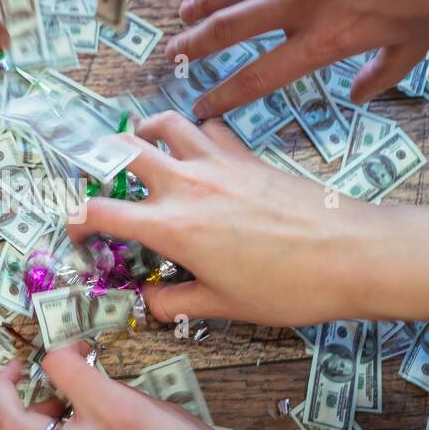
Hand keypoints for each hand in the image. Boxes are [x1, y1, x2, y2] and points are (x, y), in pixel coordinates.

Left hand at [0, 343, 333, 429]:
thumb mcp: (178, 418)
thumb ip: (131, 401)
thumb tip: (103, 393)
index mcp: (121, 416)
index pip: (60, 367)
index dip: (63, 349)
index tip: (79, 349)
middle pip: (13, 417)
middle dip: (2, 388)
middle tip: (17, 370)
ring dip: (20, 422)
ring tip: (49, 406)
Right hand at [70, 112, 375, 326]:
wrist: (353, 253)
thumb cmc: (290, 286)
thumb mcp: (224, 306)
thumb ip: (178, 302)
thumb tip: (152, 303)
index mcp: (173, 227)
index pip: (101, 211)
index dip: (76, 218)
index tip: (75, 229)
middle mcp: (188, 185)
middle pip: (123, 151)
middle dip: (100, 161)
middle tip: (100, 180)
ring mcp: (219, 163)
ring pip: (166, 123)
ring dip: (144, 131)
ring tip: (140, 147)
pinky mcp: (248, 155)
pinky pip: (209, 128)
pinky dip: (195, 133)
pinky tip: (200, 154)